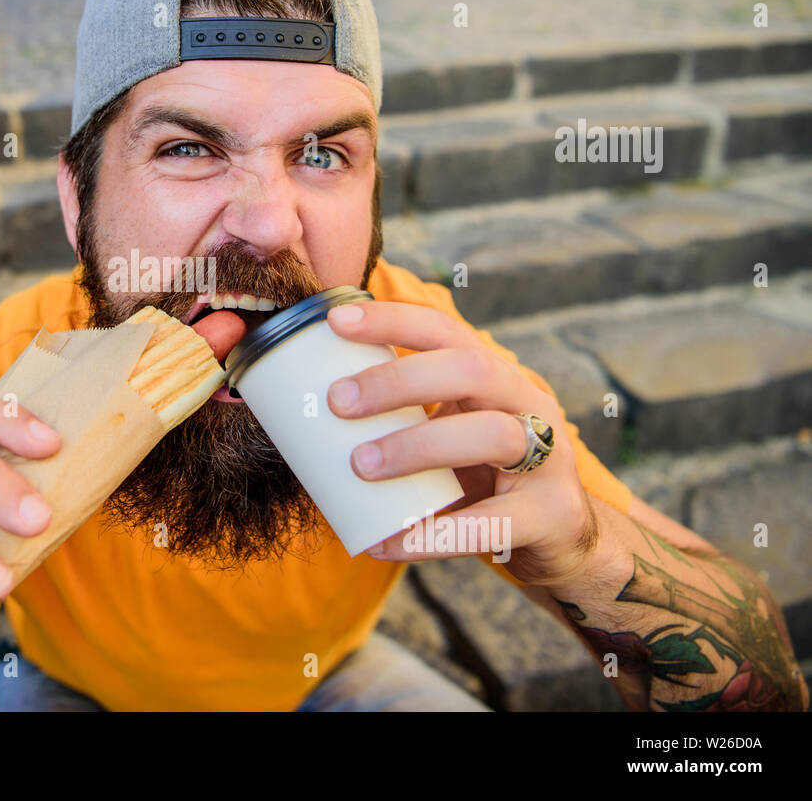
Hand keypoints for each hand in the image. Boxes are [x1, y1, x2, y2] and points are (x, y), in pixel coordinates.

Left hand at [324, 301, 598, 585]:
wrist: (560, 539)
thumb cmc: (484, 477)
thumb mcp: (448, 434)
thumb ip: (400, 420)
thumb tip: (302, 418)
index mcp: (493, 378)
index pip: (445, 331)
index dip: (393, 320)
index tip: (335, 322)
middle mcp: (526, 404)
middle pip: (472, 368)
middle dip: (399, 379)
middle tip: (338, 402)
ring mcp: (546, 459)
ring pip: (491, 435)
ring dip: (417, 446)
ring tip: (359, 465)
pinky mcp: (549, 515)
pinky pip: (491, 524)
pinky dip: (435, 535)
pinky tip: (387, 542)